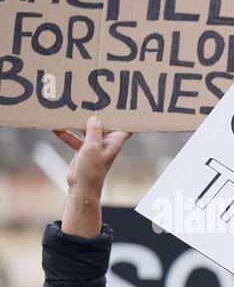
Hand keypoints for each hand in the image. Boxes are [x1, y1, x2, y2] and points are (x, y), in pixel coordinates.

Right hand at [55, 116, 130, 237]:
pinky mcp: (83, 149)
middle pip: (104, 124)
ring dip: (79, 122)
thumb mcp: (92, 147)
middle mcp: (106, 142)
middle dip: (98, 114)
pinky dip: (66, 133)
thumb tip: (94, 118)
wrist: (81, 186)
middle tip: (90, 99)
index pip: (125, 127)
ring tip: (71, 110)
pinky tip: (55, 127)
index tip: (124, 106)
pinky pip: (74, 138)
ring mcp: (94, 146)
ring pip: (87, 129)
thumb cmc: (92, 169)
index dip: (125, 118)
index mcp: (114, 142)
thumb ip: (93, 131)